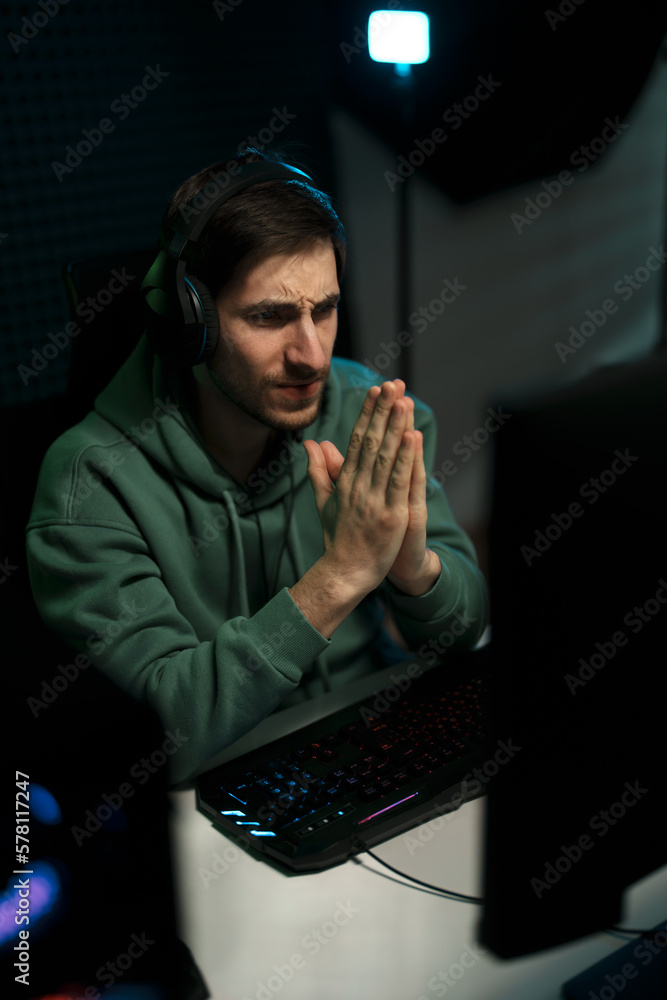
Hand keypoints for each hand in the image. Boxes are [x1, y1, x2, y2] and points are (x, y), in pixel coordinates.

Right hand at [303, 380, 417, 596]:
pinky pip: (399, 481)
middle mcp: (358, 486)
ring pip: (386, 456)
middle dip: (382, 411)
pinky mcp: (391, 515)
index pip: (356, 440)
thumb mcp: (324, 501)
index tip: (375, 391)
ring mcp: (374, 500)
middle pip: (371, 441)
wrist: (345, 572)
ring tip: (403, 400)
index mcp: (344, 481)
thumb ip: (318, 471)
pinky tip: (413, 436)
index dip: (367, 414)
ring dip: (395, 426)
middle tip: (392, 384)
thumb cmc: (338, 538)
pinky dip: (407, 458)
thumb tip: (311, 444)